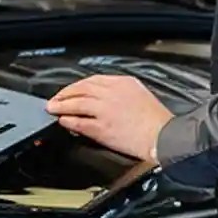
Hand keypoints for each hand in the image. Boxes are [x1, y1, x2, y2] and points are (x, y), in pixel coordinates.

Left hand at [45, 75, 172, 161]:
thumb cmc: (157, 121)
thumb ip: (121, 93)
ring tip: (53, 109)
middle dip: (65, 93)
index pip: (93, 80)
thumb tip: (103, 98)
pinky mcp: (102, 127)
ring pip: (76, 103)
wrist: (164, 137)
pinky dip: (69, 121)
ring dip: (61, 106)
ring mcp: (105, 110)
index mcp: (124, 82)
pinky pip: (79, 122)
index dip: (77, 86)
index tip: (70, 91)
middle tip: (55, 99)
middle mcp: (112, 93)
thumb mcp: (140, 95)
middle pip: (81, 89)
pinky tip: (63, 122)